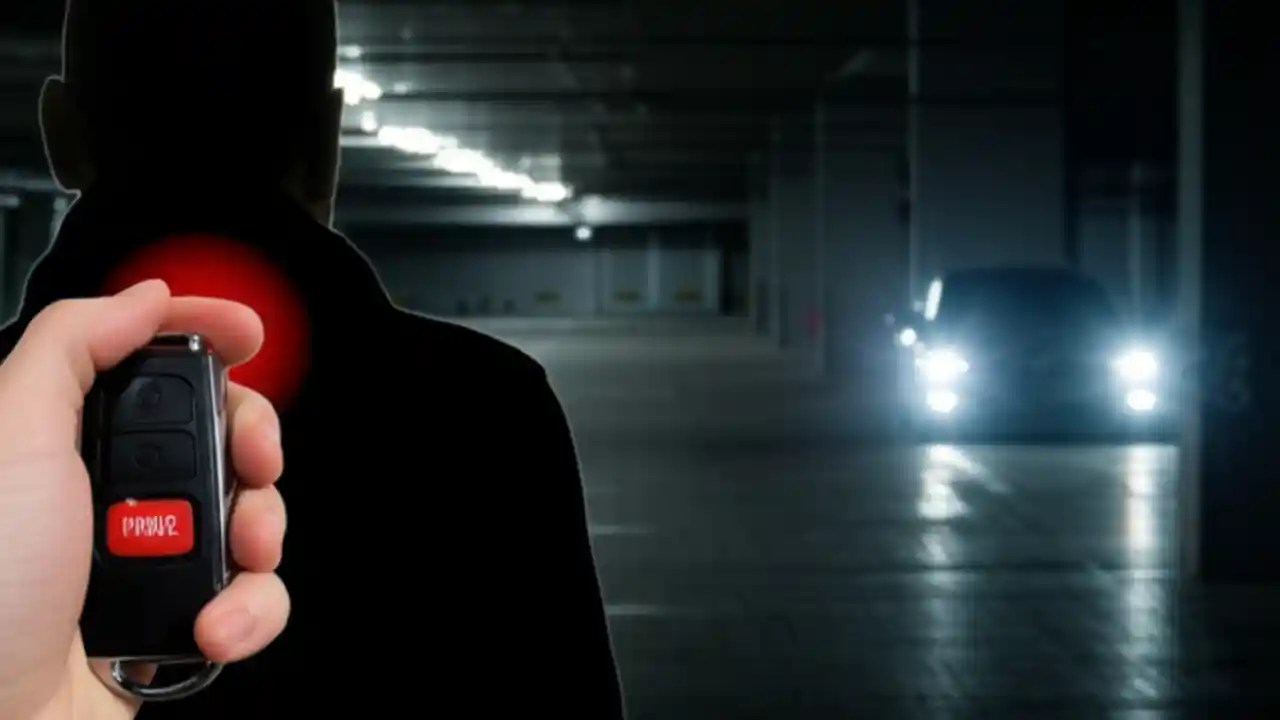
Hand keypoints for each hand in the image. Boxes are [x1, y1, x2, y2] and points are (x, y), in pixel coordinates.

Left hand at [0, 280, 288, 718]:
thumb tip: (142, 297)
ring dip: (263, 532)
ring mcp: (150, 560)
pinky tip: (215, 626)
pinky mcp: (181, 622)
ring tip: (241, 555)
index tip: (247, 331)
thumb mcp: (10, 438)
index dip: (203, 334)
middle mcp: (111, 496)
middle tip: (256, 457)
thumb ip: (72, 347)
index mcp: (67, 442)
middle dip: (254, 440)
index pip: (149, 363)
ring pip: (251, 514)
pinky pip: (254, 596)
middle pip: (220, 433)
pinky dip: (251, 609)